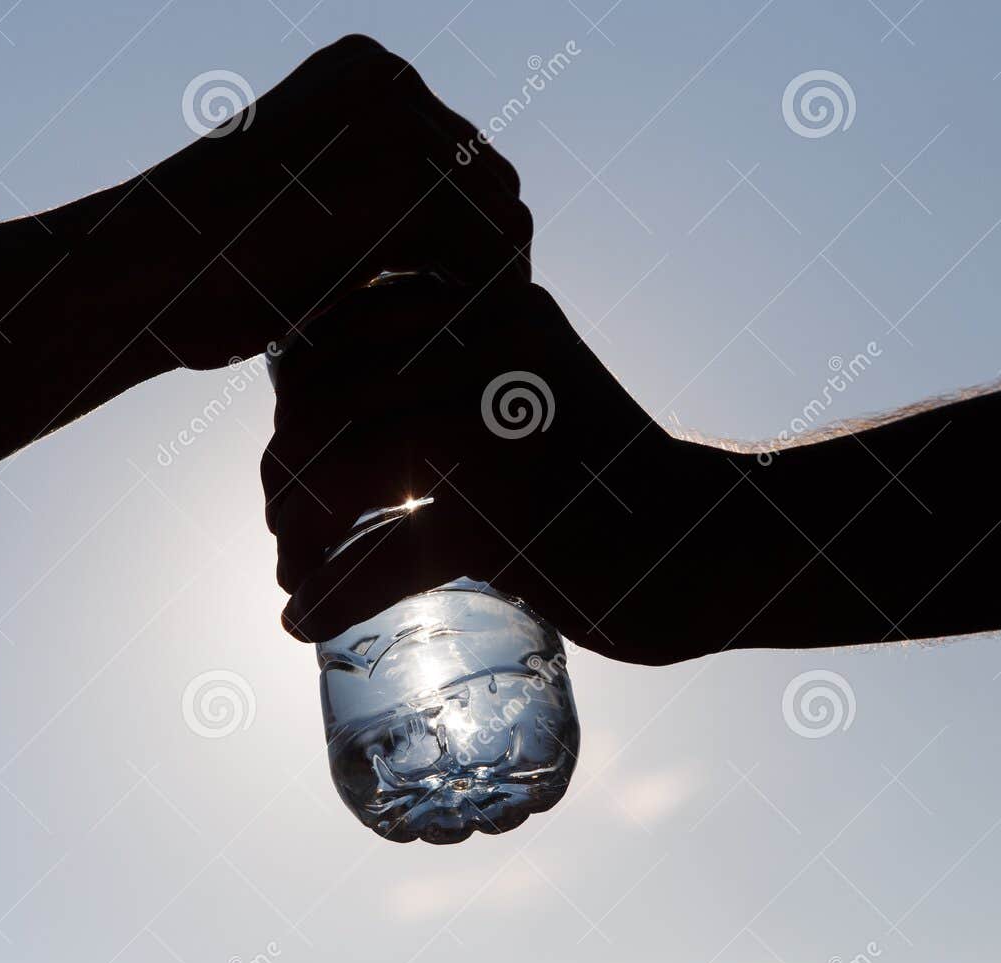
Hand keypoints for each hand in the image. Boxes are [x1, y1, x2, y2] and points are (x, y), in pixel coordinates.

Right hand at [73, 35, 532, 368]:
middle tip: (441, 340)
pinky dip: (472, 314)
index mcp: (362, 74)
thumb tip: (479, 254)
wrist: (134, 281)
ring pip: (503, 220)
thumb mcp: (306, 224)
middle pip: (495, 184)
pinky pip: (491, 255)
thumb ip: (381, 215)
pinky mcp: (401, 175)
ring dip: (477, 293)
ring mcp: (395, 116)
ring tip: (428, 351)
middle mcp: (385, 77)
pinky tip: (425, 355)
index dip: (463, 247)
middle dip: (478, 267)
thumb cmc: (201, 278)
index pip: (466, 162)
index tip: (434, 313)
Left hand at [262, 277, 733, 664]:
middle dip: (285, 472)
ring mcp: (494, 427)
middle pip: (326, 401)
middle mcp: (486, 345)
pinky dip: (332, 593)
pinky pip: (384, 555)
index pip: (340, 335)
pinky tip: (299, 620)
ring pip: (339, 469)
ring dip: (297, 531)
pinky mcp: (505, 515)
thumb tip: (319, 399)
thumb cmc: (609, 473)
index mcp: (486, 305)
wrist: (716, 537)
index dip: (295, 404)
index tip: (293, 461)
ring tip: (291, 572)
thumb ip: (448, 370)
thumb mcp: (527, 388)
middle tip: (284, 529)